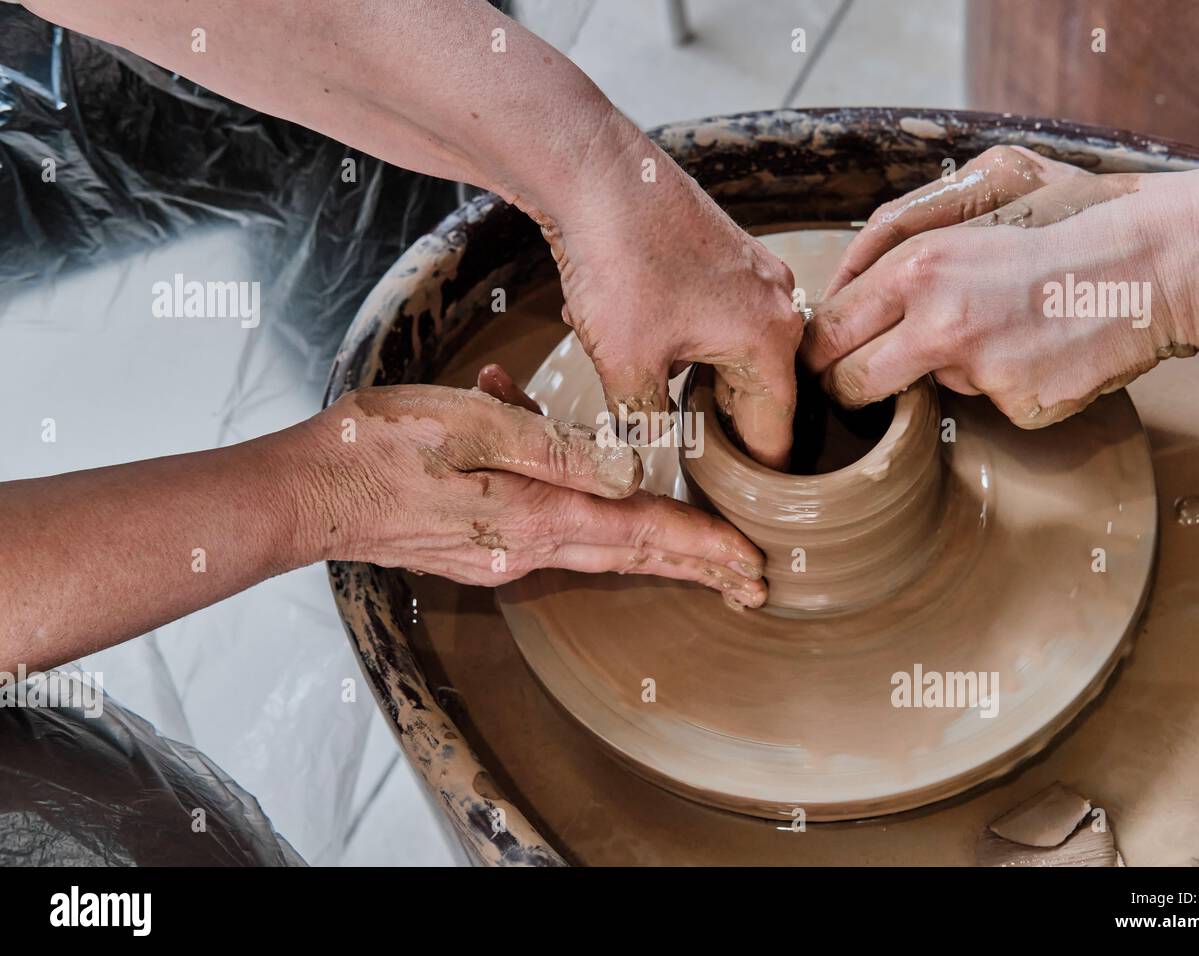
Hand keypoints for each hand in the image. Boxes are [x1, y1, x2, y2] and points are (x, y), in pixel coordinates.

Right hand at [290, 369, 767, 606]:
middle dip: (696, 568)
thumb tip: (624, 476)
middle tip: (749, 582)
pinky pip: (550, 530)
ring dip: (652, 547)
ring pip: (598, 548)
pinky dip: (582, 512)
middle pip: (632, 556)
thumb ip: (554, 449)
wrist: (310, 491)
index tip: (752, 566)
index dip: (703, 550)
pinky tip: (578, 476)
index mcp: (535, 515)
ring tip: (700, 552)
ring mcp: (501, 553)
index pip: (642, 535)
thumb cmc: (386, 446)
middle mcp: (526, 546)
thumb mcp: (475, 423)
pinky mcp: (478, 545)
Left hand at [537, 141, 802, 469]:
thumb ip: (644, 421)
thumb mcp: (625, 365)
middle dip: (712, 418)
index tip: (734, 497)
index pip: (774, 432)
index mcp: (770, 341)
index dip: (751, 473)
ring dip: (685, 370)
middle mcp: (776, 305)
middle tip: (679, 447)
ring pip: (729, 349)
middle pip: (756, 390)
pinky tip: (626, 327)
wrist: (597, 174)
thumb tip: (642, 454)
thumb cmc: (621, 262)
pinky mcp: (726, 251)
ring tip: (634, 372)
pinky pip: (714, 311)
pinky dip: (678, 331)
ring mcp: (754, 272)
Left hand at [803, 146, 1198, 426]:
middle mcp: (940, 321)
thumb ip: (903, 238)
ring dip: (946, 371)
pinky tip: (1041, 348)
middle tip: (854, 385)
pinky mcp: (1019, 404)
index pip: (831, 329)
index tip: (820, 358)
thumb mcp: (974, 202)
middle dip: (845, 387)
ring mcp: (981, 370)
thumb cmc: (1064, 222)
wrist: (1153, 262)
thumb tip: (845, 279)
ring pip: (926, 390)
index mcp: (920, 267)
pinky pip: (990, 401)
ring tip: (1001, 329)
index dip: (819, 351)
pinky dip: (1005, 383)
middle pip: (851, 382)